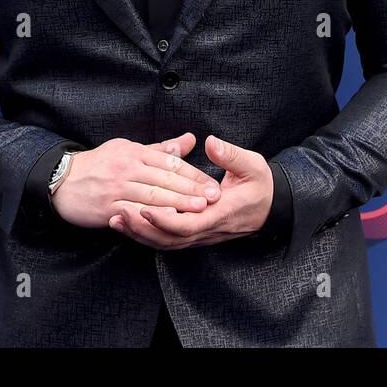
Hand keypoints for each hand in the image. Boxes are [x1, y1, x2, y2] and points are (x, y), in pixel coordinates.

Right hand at [48, 132, 221, 229]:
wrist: (62, 180)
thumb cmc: (100, 164)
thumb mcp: (128, 148)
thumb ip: (161, 148)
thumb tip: (189, 139)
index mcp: (135, 152)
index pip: (170, 162)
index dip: (193, 174)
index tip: (212, 184)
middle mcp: (128, 168)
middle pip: (165, 179)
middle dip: (191, 189)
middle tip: (213, 198)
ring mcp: (117, 188)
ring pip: (152, 195)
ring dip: (178, 203)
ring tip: (198, 209)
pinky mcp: (108, 206)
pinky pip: (134, 212)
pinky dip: (152, 216)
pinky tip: (167, 221)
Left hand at [108, 134, 272, 249]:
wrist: (270, 208)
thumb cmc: (260, 186)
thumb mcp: (253, 166)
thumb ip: (232, 156)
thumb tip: (212, 143)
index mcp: (220, 214)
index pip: (187, 225)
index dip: (163, 220)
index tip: (142, 207)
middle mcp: (207, 230)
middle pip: (169, 240)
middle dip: (142, 229)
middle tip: (118, 212)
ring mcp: (200, 236)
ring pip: (165, 243)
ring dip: (140, 234)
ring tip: (116, 219)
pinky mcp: (194, 235)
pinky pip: (167, 240)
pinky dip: (146, 234)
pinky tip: (128, 223)